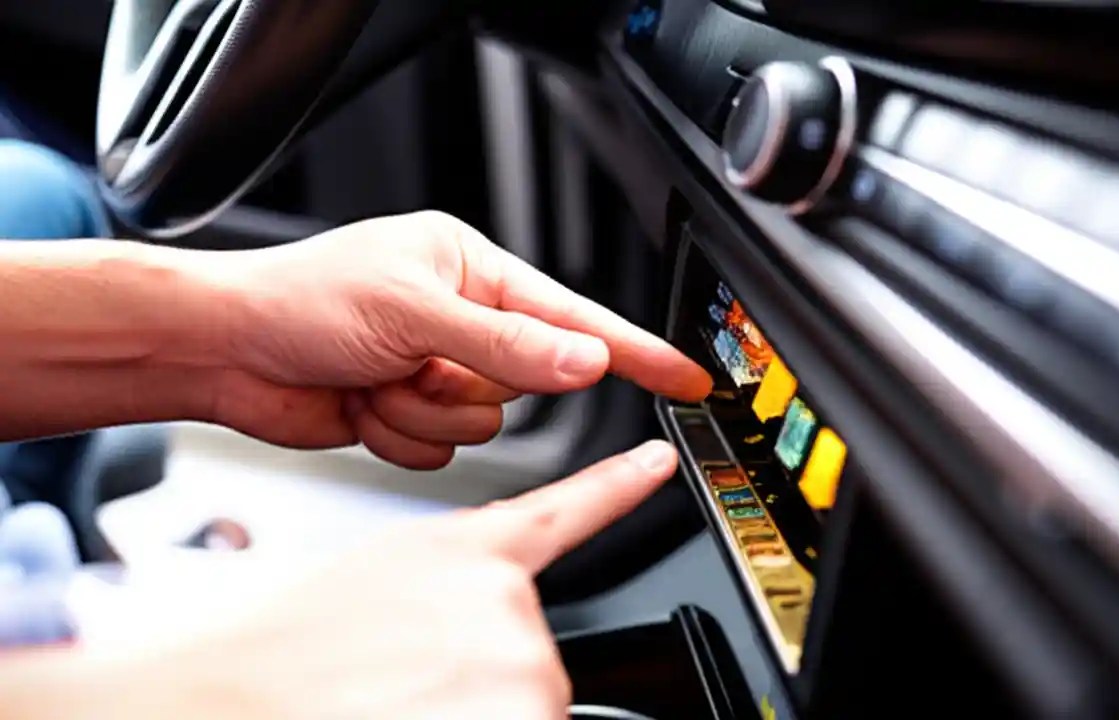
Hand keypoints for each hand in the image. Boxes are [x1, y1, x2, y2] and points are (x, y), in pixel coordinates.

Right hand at [153, 440, 675, 719]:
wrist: (229, 692)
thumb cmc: (279, 646)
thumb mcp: (371, 582)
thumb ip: (442, 588)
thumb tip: (458, 620)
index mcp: (465, 550)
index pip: (568, 505)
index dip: (621, 482)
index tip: (661, 460)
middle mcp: (506, 600)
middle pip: (527, 652)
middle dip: (481, 678)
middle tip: (406, 684)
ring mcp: (519, 659)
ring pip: (524, 703)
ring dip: (476, 712)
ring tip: (400, 703)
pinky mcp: (524, 711)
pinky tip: (417, 717)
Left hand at [205, 211, 709, 466]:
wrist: (224, 350)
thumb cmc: (301, 299)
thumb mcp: (414, 311)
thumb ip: (508, 342)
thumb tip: (584, 358)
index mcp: (471, 270)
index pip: (573, 317)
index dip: (635, 348)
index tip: (686, 375)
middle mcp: (459, 320)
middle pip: (525, 383)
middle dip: (464, 382)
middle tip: (414, 358)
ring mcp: (433, 371)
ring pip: (483, 424)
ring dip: (425, 411)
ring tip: (375, 378)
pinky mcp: (407, 414)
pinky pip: (441, 450)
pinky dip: (400, 437)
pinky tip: (362, 405)